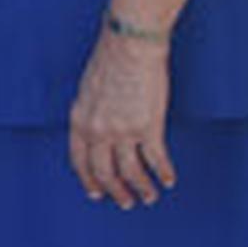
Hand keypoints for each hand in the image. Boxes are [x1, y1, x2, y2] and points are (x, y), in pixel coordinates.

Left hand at [68, 27, 176, 208]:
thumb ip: (89, 113)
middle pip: (104, 172)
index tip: (96, 193)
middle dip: (116, 191)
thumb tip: (95, 131)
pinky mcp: (148, 127)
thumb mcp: (88, 89)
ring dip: (141, 188)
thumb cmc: (110, 59)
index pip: (79, 161)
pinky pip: (156, 160)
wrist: (130, 44)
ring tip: (149, 197)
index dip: (89, 180)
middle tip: (126, 202)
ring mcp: (122, 131)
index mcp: (79, 120)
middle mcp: (97, 130)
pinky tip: (168, 180)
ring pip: (130, 172)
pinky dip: (163, 173)